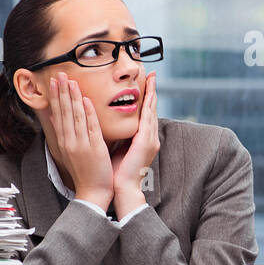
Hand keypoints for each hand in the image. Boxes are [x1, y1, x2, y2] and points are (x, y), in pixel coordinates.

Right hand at [44, 71, 113, 211]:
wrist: (93, 192)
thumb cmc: (85, 171)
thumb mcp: (70, 150)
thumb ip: (63, 132)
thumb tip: (54, 116)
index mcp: (64, 141)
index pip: (58, 114)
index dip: (56, 96)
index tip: (54, 81)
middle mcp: (69, 141)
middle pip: (64, 112)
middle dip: (61, 91)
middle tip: (58, 73)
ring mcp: (80, 145)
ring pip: (75, 116)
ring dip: (73, 97)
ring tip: (70, 81)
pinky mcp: (93, 149)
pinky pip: (90, 127)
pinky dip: (88, 113)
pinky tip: (86, 100)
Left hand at [111, 71, 158, 219]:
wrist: (123, 189)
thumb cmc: (118, 173)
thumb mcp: (119, 150)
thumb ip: (119, 137)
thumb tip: (111, 126)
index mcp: (143, 140)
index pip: (145, 114)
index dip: (146, 98)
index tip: (146, 84)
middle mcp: (150, 138)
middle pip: (151, 109)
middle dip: (152, 91)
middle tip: (152, 75)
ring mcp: (150, 140)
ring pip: (151, 111)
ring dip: (151, 94)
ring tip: (152, 80)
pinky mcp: (146, 143)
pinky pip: (147, 119)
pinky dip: (146, 106)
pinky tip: (146, 96)